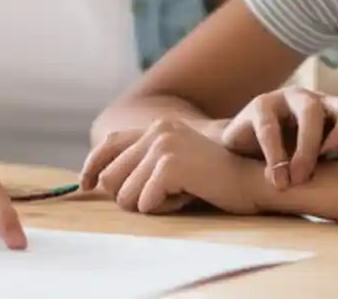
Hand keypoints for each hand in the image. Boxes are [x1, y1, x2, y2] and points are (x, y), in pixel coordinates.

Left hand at [79, 120, 260, 215]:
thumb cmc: (214, 181)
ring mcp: (163, 145)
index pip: (109, 143)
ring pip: (126, 196)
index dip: (92, 167)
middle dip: (129, 198)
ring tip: (179, 195)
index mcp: (157, 127)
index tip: (85, 186)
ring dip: (150, 205)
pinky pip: (146, 204)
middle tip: (162, 197)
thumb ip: (145, 163)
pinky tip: (187, 197)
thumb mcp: (175, 164)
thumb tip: (101, 181)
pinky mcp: (170, 164)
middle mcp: (157, 130)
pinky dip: (164, 209)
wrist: (251, 182)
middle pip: (111, 178)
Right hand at [221, 88, 337, 189]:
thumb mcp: (324, 166)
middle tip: (329, 163)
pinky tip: (277, 178)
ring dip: (308, 148)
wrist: (242, 156)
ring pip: (311, 111)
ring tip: (298, 179)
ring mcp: (291, 99)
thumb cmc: (291, 162)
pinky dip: (276, 155)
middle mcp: (322, 103)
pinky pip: (271, 125)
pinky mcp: (261, 105)